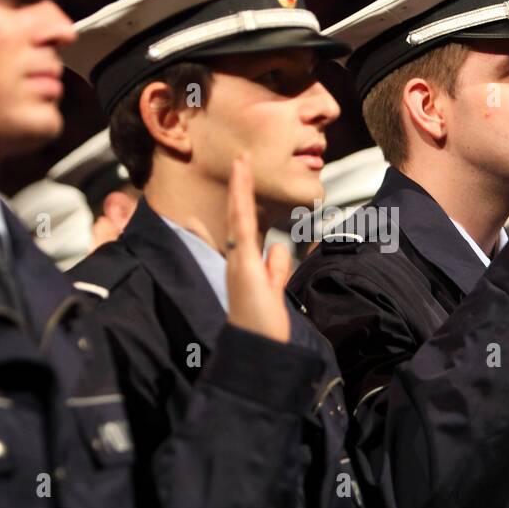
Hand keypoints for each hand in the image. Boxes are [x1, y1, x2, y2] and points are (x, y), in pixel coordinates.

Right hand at [224, 153, 290, 342]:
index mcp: (243, 264)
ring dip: (239, 186)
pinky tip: (242, 178)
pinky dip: (240, 199)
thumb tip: (278, 247)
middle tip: (237, 161)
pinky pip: (242, 224)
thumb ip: (275, 268)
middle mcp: (236, 258)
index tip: (230, 182)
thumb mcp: (272, 289)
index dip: (235, 203)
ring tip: (242, 160)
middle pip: (236, 216)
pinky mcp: (242, 261)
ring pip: (238, 214)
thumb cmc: (263, 324)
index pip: (238, 230)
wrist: (258, 347)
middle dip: (236, 188)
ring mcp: (237, 259)